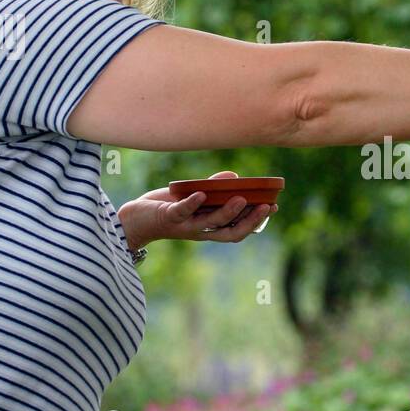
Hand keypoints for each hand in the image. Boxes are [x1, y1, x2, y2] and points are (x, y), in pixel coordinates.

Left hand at [119, 171, 277, 247]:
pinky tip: (201, 194)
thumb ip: (214, 188)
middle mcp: (201, 230)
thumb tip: (234, 177)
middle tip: (267, 207)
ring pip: (211, 224)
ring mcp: (186, 226)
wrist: (136, 218)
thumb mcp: (194, 195)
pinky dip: (192, 203)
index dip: (257, 220)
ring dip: (228, 213)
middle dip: (251, 221)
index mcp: (210, 227)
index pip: (239, 228)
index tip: (274, 206)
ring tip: (242, 199)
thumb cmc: (167, 206)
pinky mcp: (168, 218)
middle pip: (231, 232)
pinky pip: (182, 212)